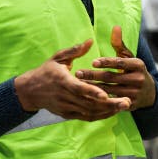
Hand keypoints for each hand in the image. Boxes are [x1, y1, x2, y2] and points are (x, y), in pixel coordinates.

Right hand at [14, 39, 130, 120]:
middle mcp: (64, 96)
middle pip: (89, 103)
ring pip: (89, 112)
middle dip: (109, 103)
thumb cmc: (46, 71)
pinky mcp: (67, 114)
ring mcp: (66, 107)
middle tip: (127, 102)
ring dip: (107, 111)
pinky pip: (86, 117)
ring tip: (124, 106)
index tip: (106, 94)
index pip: (79, 88)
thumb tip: (90, 41)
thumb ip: (75, 50)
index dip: (93, 92)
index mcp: (62, 81)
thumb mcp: (58, 57)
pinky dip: (99, 115)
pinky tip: (112, 111)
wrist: (30, 91)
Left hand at [75, 26, 155, 109]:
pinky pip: (111, 101)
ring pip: (109, 90)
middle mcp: (138, 79)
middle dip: (93, 75)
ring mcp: (134, 93)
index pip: (120, 62)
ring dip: (93, 87)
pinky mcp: (130, 104)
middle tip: (78, 73)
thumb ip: (120, 44)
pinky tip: (87, 95)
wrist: (149, 93)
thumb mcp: (129, 57)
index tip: (92, 61)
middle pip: (112, 77)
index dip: (106, 62)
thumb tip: (115, 27)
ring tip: (78, 83)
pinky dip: (99, 98)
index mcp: (138, 65)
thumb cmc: (134, 70)